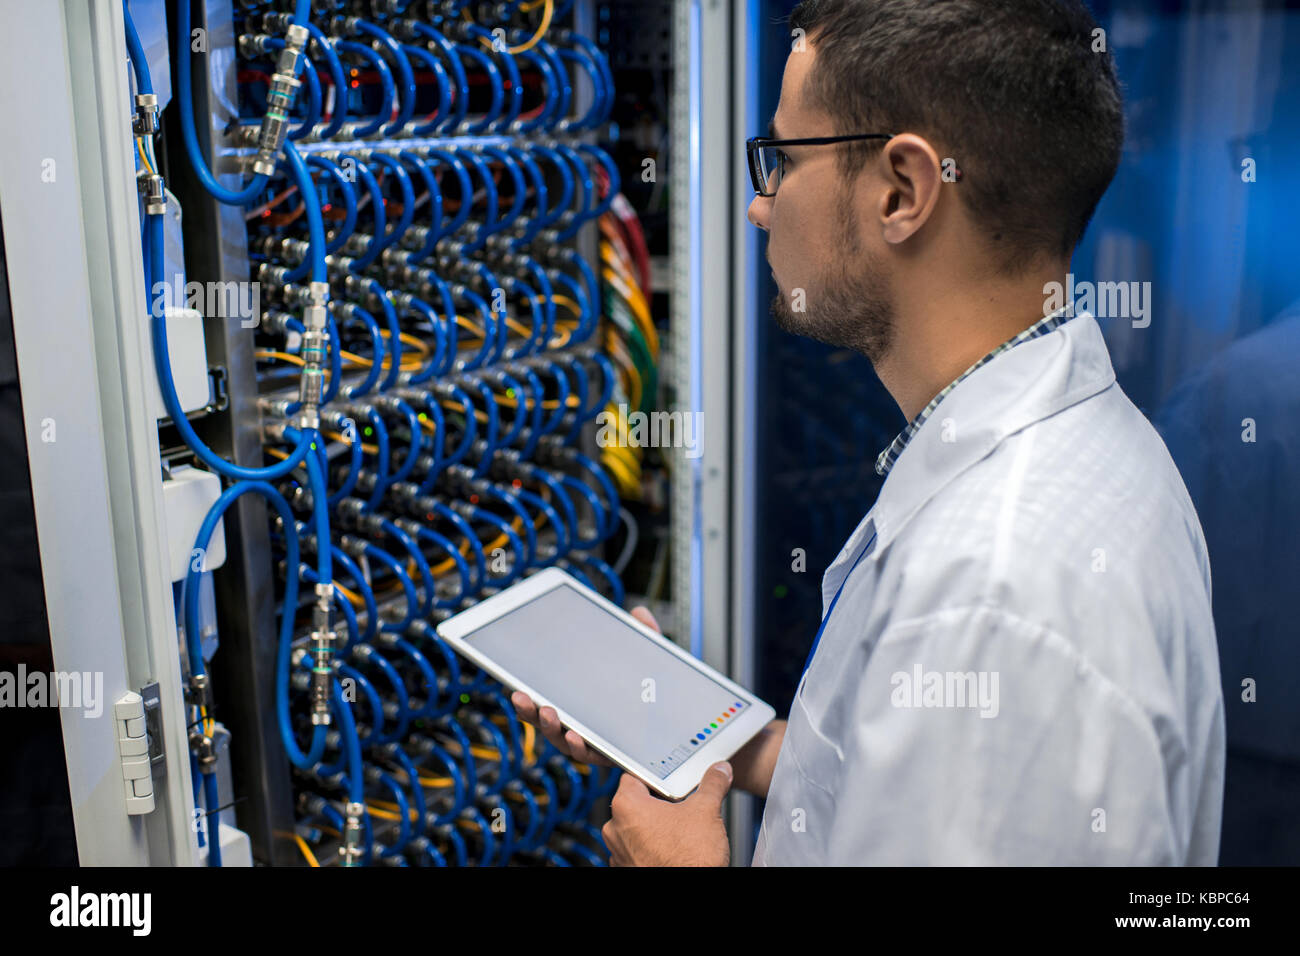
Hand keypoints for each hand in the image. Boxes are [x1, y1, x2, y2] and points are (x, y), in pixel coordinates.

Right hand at [508, 606, 662, 766]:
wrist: (686, 727)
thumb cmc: (657, 696)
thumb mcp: (650, 664)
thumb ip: (644, 639)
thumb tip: (639, 612)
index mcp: (584, 709)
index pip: (549, 705)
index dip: (530, 700)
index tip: (515, 686)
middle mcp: (586, 731)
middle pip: (550, 724)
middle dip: (532, 712)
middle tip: (521, 697)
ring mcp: (599, 746)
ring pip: (567, 743)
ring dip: (553, 728)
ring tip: (548, 713)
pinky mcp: (616, 758)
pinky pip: (595, 756)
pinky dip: (582, 747)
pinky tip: (577, 736)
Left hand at [603, 761, 733, 865]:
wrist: (688, 896)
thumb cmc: (688, 860)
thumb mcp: (707, 811)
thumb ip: (712, 785)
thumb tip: (719, 772)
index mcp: (626, 805)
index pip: (635, 777)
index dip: (657, 778)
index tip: (672, 783)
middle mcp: (615, 829)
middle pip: (636, 804)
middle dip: (658, 805)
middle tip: (681, 808)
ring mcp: (619, 853)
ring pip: (636, 829)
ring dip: (654, 828)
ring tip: (680, 832)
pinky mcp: (627, 870)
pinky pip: (637, 851)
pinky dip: (651, 849)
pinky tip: (673, 850)